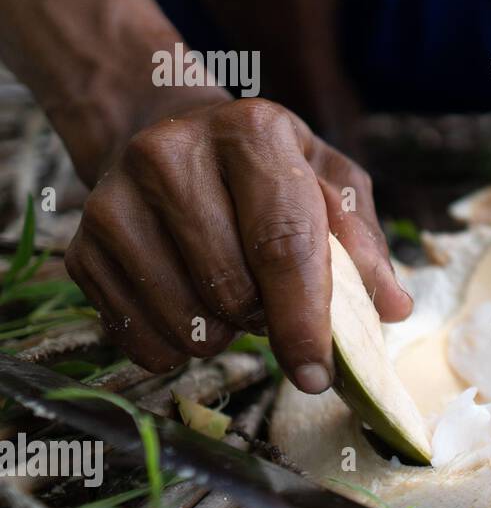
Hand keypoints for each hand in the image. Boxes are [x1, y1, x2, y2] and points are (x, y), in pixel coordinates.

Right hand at [65, 98, 411, 391]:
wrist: (165, 133)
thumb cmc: (266, 169)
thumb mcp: (329, 181)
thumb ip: (363, 242)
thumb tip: (392, 307)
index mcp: (251, 133)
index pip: (282, 243)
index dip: (304, 318)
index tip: (319, 373)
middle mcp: (171, 157)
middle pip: (232, 289)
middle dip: (268, 322)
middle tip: (277, 306)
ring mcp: (115, 202)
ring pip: (185, 321)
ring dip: (225, 335)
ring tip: (235, 297)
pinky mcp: (81, 247)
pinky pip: (137, 337)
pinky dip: (177, 346)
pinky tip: (193, 309)